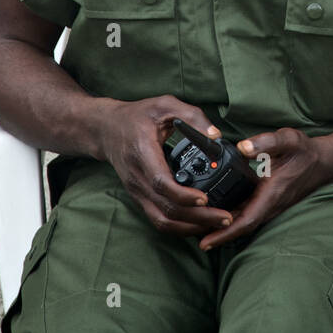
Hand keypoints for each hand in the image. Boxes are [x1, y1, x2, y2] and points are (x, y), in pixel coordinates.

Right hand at [96, 95, 234, 237]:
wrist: (106, 130)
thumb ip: (192, 116)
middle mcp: (138, 178)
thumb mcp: (164, 105)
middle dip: (198, 218)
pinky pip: (159, 220)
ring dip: (191, 227)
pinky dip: (180, 227)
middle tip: (226, 217)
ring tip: (217, 224)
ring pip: (162, 221)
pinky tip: (200, 224)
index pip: (160, 182)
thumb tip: (216, 135)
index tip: (205, 198)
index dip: (183, 195)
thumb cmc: (137, 116)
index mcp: (142, 153)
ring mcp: (137, 191)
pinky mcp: (140, 198)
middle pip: (166, 208)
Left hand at [197, 127, 329, 251]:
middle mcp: (269, 205)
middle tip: (190, 237)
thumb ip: (265, 142)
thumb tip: (242, 147)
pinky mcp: (266, 202)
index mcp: (271, 194)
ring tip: (195, 228)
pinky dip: (229, 218)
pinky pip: (246, 214)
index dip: (225, 233)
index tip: (206, 242)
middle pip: (239, 227)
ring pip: (242, 222)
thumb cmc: (304, 152)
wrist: (322, 162)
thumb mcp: (287, 140)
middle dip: (216, 235)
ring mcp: (268, 205)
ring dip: (221, 228)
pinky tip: (215, 213)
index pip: (246, 221)